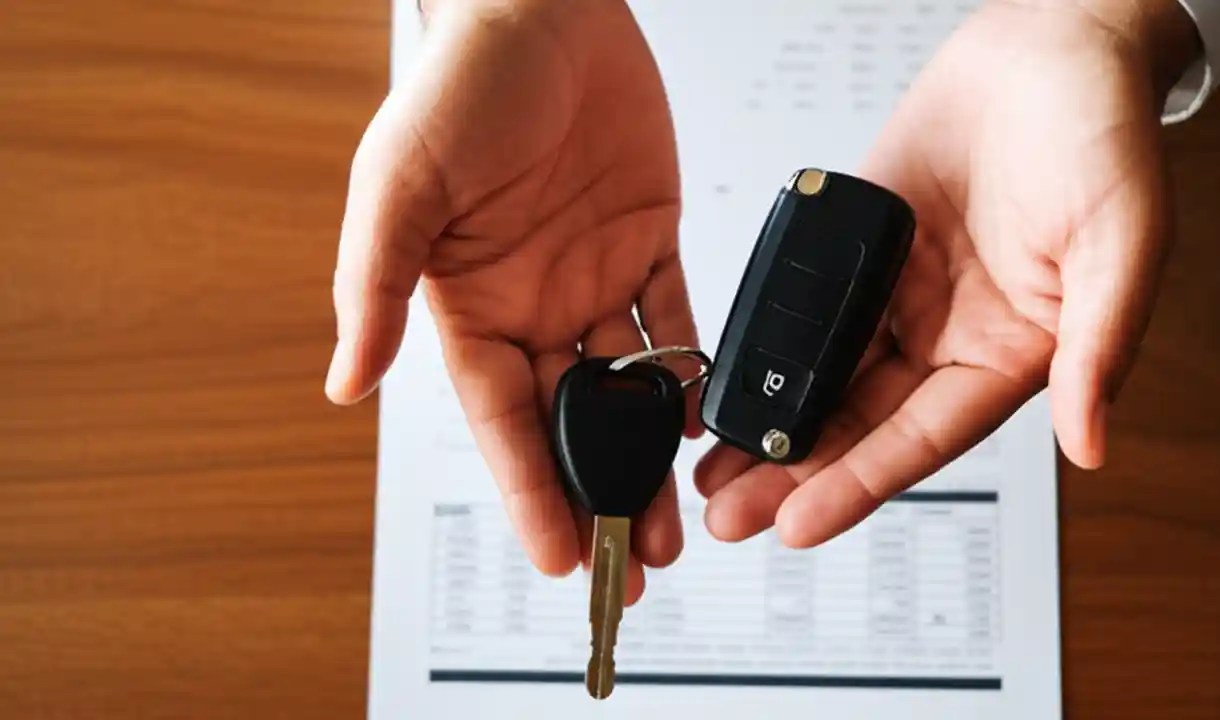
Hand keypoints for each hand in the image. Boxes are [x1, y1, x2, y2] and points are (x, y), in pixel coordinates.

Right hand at [325, 0, 698, 603]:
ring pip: (632, 392)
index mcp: (470, 309)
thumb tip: (346, 384)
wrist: (540, 8)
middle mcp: (534, 306)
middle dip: (600, 498)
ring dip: (654, 457)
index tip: (559, 558)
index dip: (530, 494)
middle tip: (636, 568)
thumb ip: (379, 287)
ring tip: (680, 524)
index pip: (503, 422)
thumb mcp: (402, 187)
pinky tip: (713, 422)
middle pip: (572, 425)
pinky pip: (679, 322)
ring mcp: (594, 280)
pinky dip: (697, 373)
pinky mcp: (649, 242)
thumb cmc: (459, 86)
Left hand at [695, 0, 1200, 546]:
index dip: (858, 485)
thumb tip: (1091, 443)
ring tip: (715, 467)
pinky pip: (810, 308)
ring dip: (772, 424)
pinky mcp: (864, 248)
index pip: (924, 440)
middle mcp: (947, 334)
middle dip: (794, 475)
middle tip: (730, 514)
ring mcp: (900, 294)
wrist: (1050, 41)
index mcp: (1010, 352)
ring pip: (824, 377)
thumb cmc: (1101, 131)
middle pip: (860, 424)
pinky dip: (770, 346)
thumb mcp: (1122, 241)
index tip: (798, 526)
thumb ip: (1100, 345)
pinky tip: (733, 376)